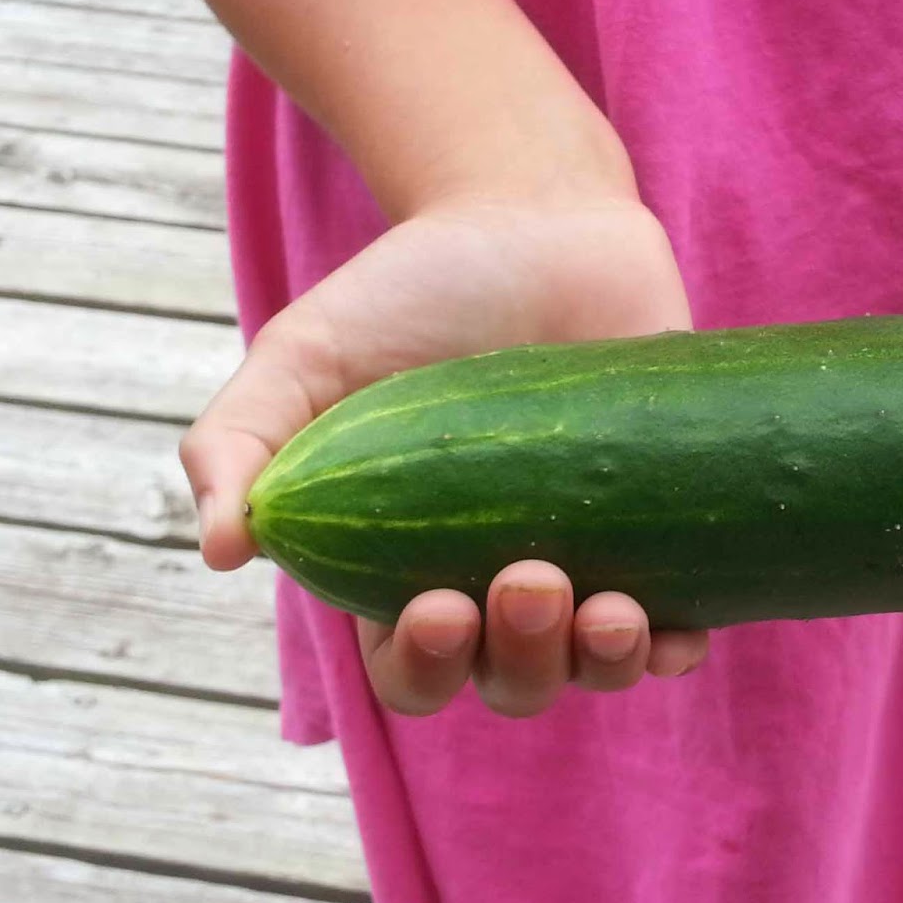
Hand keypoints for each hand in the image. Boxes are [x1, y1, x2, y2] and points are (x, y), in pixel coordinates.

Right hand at [180, 197, 709, 716]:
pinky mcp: (665, 527)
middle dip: (522, 659)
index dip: (423, 668)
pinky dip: (677, 647)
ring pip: (596, 667)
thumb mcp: (305, 356)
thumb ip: (239, 442)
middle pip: (511, 681)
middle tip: (530, 578)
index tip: (439, 607)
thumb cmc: (412, 294)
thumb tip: (222, 549)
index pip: (410, 669)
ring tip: (611, 609)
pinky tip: (675, 629)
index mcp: (408, 568)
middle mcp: (500, 580)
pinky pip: (680, 626)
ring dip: (604, 665)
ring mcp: (590, 557)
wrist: (538, 220)